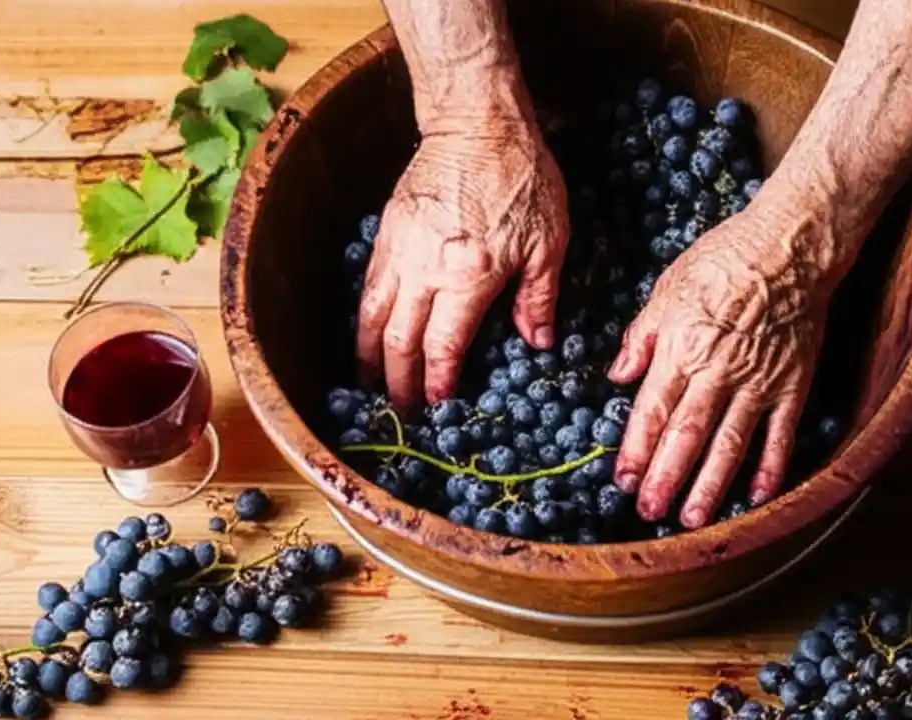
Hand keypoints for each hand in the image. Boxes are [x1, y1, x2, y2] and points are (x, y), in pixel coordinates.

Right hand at [357, 121, 569, 410]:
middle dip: (397, 382)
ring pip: (371, 316)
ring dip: (368, 356)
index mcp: (469, 277)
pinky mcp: (387, 231)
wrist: (477, 123)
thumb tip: (538, 343)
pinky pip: (367, 286)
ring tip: (370, 384)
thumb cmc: (522, 179)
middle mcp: (426, 270)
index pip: (442, 346)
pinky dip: (363, 318)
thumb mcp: (548, 241)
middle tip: (400, 411)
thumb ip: (539, 297)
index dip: (436, 382)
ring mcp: (400, 250)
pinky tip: (368, 333)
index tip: (436, 405)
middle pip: (399, 340)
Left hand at [607, 192, 847, 528]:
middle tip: (650, 512)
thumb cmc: (725, 258)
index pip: (653, 411)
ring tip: (692, 518)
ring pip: (730, 445)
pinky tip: (757, 495)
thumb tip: (619, 374)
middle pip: (687, 437)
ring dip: (709, 486)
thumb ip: (642, 337)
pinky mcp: (792, 385)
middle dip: (665, 478)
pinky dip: (770, 468)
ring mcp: (758, 383)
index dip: (636, 450)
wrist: (790, 245)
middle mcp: (718, 373)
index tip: (624, 480)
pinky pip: (780, 435)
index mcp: (682, 350)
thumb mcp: (668, 288)